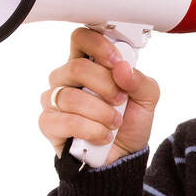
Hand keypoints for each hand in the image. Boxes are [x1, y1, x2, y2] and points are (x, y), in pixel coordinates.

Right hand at [38, 26, 159, 166]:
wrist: (123, 157)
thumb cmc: (129, 123)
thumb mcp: (147, 100)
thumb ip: (140, 80)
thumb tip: (123, 69)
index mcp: (89, 64)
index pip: (82, 38)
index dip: (98, 46)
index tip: (117, 61)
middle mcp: (67, 79)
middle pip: (76, 67)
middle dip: (105, 86)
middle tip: (120, 100)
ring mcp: (55, 100)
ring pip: (71, 96)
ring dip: (100, 112)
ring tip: (115, 123)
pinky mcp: (49, 123)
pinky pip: (65, 121)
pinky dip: (90, 129)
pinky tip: (103, 135)